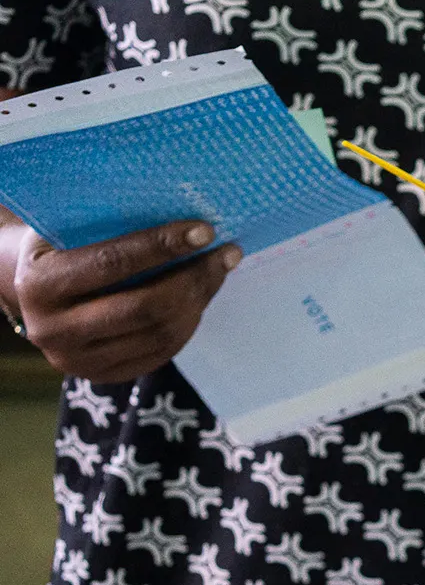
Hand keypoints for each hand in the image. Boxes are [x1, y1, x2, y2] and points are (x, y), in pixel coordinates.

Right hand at [4, 220, 239, 383]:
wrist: (37, 293)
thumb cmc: (61, 248)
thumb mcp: (68, 231)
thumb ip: (107, 225)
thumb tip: (184, 208)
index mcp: (38, 285)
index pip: (112, 264)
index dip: (162, 246)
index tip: (205, 231)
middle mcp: (52, 330)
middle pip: (146, 307)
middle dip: (195, 277)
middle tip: (226, 252)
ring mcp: (78, 360)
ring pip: (161, 333)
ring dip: (200, 299)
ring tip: (218, 270)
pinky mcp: (105, 376)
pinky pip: (162, 352)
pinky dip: (189, 322)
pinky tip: (201, 297)